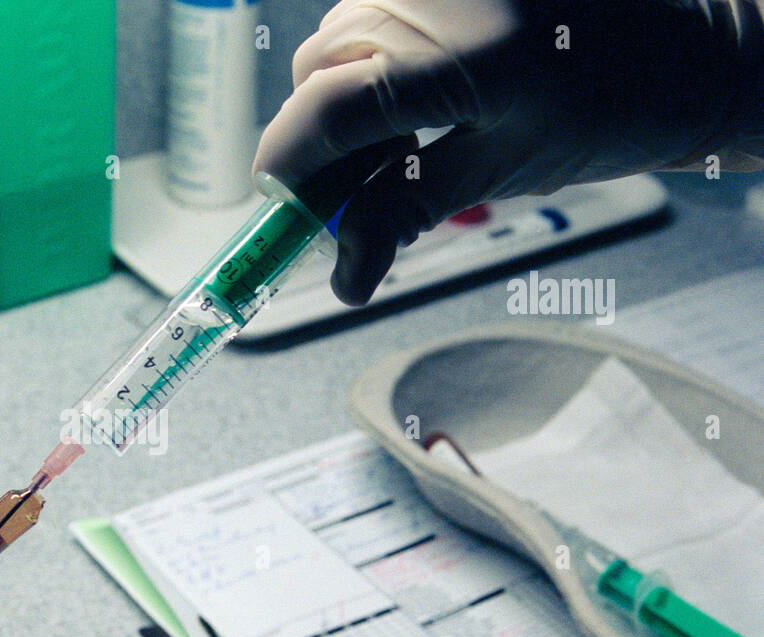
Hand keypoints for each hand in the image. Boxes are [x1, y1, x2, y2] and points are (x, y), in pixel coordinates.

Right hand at [254, 0, 763, 304]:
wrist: (680, 41)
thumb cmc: (609, 107)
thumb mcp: (500, 170)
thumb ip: (405, 213)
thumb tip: (344, 279)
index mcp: (450, 57)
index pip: (321, 116)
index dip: (288, 176)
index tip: (287, 222)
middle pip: (315, 83)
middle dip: (322, 149)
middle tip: (363, 199)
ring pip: (333, 49)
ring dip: (345, 105)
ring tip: (407, 144)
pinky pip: (364, 16)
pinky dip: (371, 65)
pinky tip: (416, 98)